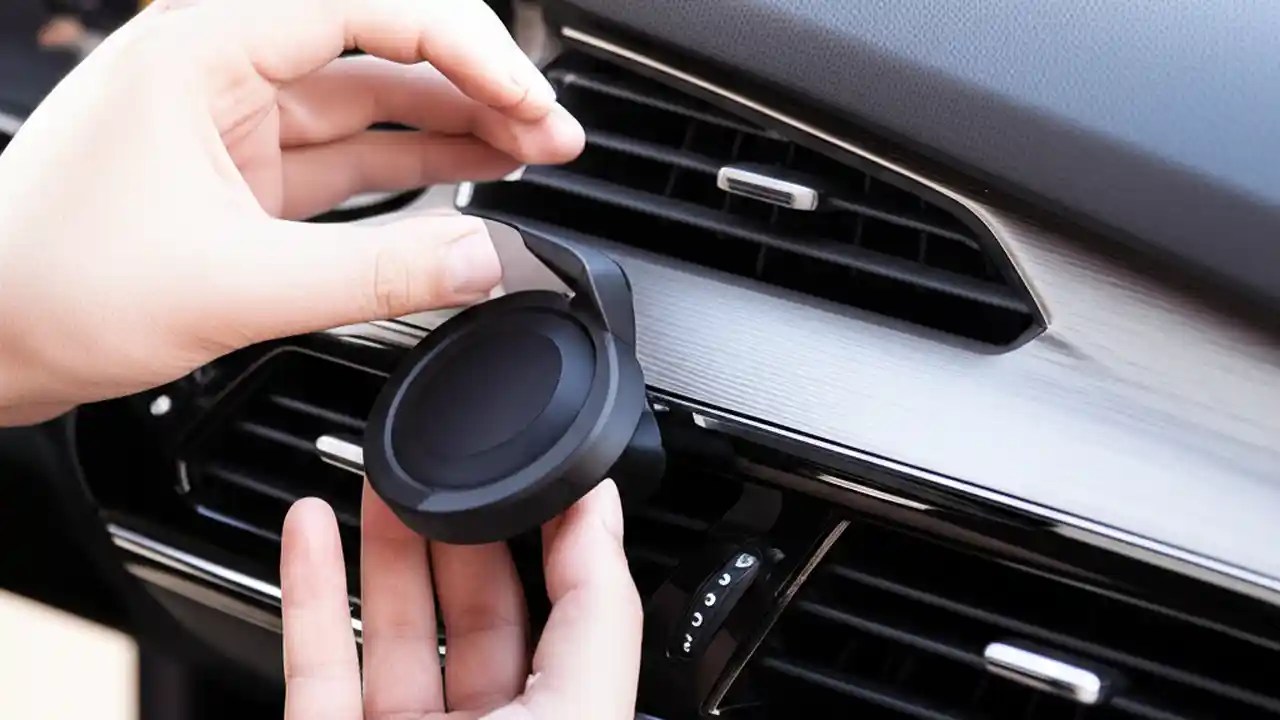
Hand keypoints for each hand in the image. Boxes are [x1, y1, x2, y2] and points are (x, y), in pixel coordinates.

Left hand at [0, 0, 583, 423]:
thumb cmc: (47, 287)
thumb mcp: (233, 285)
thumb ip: (376, 274)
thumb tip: (485, 258)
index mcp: (207, 46)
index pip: (375, 6)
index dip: (472, 48)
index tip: (533, 102)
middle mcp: (225, 66)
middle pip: (385, 45)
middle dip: (480, 82)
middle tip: (554, 129)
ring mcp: (237, 121)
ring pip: (376, 101)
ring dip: (457, 124)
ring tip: (535, 150)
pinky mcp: (244, 175)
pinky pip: (352, 156)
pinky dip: (414, 168)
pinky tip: (469, 177)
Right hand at [280, 481, 642, 719]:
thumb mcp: (582, 707)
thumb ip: (597, 608)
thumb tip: (600, 509)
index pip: (567, 615)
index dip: (554, 539)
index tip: (541, 472)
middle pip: (475, 611)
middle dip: (464, 529)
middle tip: (455, 465)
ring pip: (396, 626)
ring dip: (386, 543)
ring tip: (387, 476)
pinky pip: (312, 655)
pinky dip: (306, 585)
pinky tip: (309, 525)